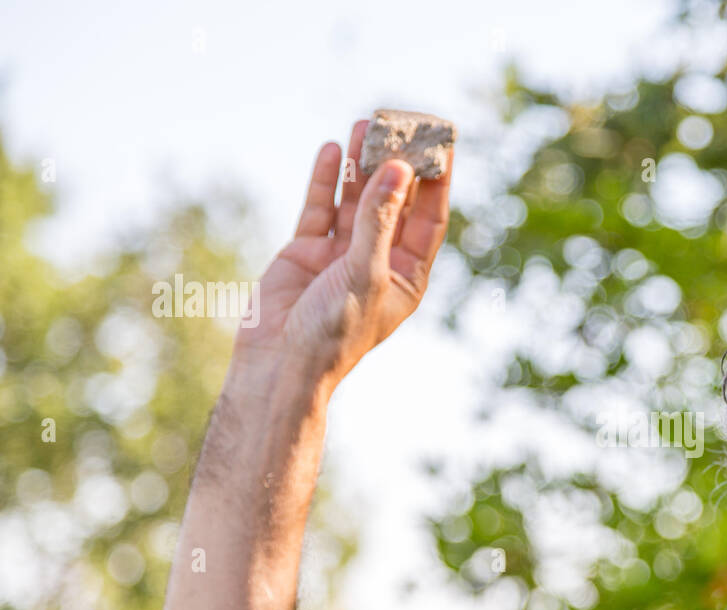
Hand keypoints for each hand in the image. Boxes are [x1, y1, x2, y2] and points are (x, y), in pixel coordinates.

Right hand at [231, 119, 453, 390]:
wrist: (279, 362)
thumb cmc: (334, 331)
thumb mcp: (366, 274)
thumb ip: (379, 221)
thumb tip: (399, 171)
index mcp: (406, 277)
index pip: (428, 219)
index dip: (436, 182)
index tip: (441, 143)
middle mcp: (377, 262)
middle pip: (392, 202)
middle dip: (395, 164)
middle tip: (398, 123)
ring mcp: (340, 255)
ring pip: (355, 200)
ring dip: (360, 164)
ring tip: (364, 124)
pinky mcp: (306, 250)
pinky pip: (319, 208)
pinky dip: (325, 180)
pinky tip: (333, 150)